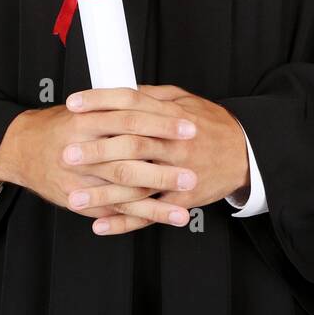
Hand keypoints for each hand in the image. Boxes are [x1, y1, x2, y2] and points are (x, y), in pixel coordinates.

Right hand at [0, 91, 198, 231]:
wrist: (22, 148)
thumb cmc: (62, 125)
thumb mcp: (88, 107)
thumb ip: (121, 106)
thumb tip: (162, 101)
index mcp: (88, 119)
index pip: (131, 118)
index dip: (162, 122)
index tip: (190, 125)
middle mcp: (83, 149)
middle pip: (130, 154)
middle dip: (164, 160)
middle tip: (194, 161)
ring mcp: (82, 178)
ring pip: (127, 187)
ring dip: (161, 192)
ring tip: (190, 192)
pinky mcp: (83, 201)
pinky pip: (119, 210)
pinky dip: (147, 214)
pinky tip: (171, 216)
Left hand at [61, 85, 249, 236]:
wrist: (246, 153)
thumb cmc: (213, 125)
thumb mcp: (186, 101)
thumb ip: (154, 96)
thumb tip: (124, 89)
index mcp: (173, 115)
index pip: (131, 102)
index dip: (100, 101)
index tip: (74, 104)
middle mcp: (175, 144)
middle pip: (130, 144)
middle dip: (96, 150)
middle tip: (67, 153)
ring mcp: (178, 173)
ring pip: (136, 185)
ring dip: (103, 194)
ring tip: (73, 197)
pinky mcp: (182, 200)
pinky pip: (151, 214)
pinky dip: (125, 223)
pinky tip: (100, 225)